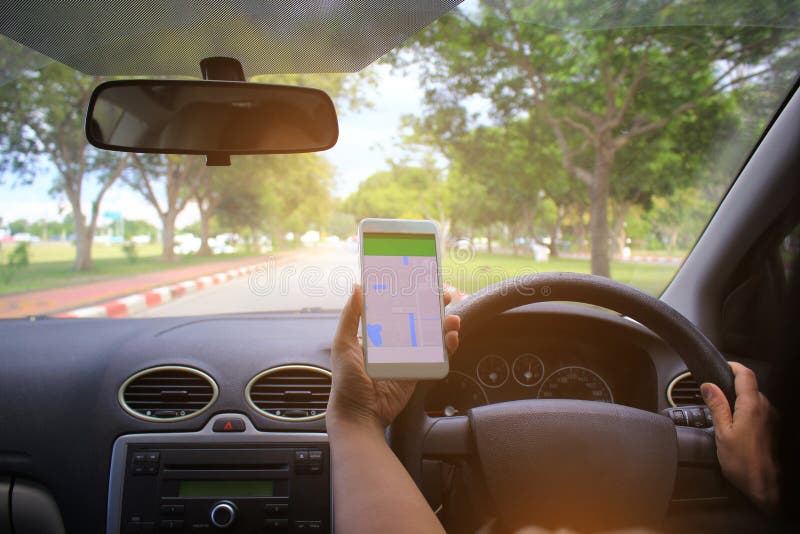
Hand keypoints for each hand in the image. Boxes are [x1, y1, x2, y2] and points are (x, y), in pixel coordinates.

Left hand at [327, 284, 460, 432]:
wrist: (359, 415)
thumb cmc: (346, 381)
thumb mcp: (343, 344)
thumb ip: (350, 316)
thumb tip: (357, 288)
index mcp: (375, 334)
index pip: (395, 309)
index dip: (409, 296)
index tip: (421, 284)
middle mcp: (392, 343)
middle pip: (417, 320)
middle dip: (433, 307)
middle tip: (445, 296)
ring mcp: (406, 358)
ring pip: (430, 337)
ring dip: (443, 326)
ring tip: (452, 319)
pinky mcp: (417, 373)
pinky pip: (435, 357)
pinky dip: (446, 348)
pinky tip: (450, 339)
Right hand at [701, 362, 777, 511]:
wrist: (765, 487)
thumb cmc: (743, 463)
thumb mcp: (722, 432)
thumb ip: (717, 406)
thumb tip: (709, 386)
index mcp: (752, 406)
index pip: (746, 375)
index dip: (734, 366)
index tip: (723, 366)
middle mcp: (766, 409)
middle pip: (750, 387)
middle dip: (733, 387)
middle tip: (715, 395)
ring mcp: (773, 419)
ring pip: (755, 400)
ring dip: (740, 401)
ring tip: (724, 415)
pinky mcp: (774, 429)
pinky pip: (759, 412)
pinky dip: (747, 413)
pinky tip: (737, 428)